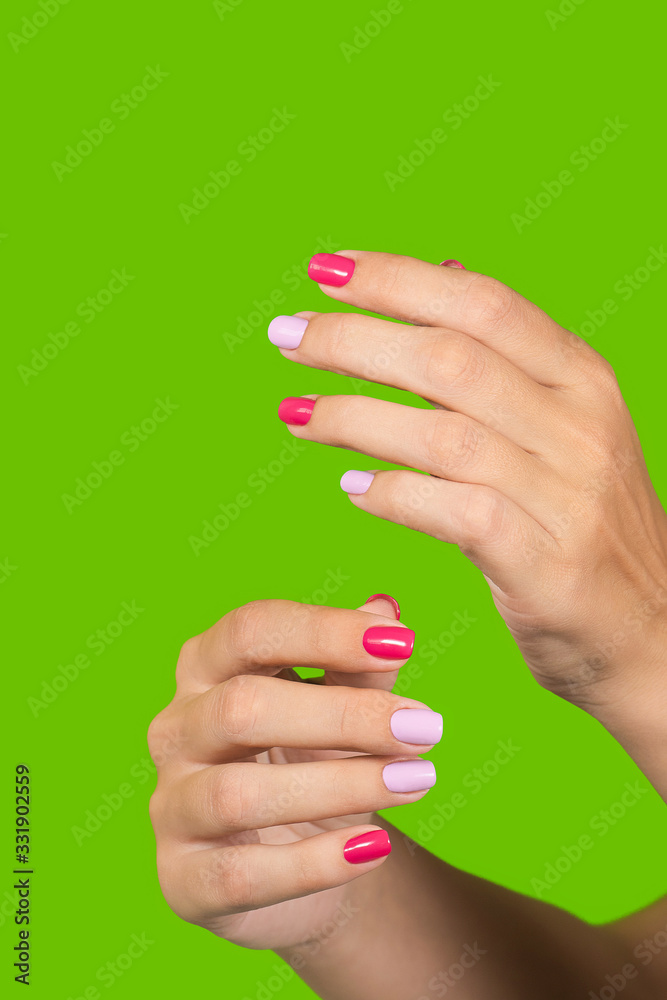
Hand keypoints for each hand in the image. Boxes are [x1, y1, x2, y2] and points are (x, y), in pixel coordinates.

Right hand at [146, 596, 441, 950]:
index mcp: (205, 667)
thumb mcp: (342, 706)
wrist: (298, 862)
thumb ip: (359, 664)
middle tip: (426, 728)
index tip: (405, 642)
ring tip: (417, 781)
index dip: (325, 631)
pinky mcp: (183, 880)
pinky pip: (241, 875)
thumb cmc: (315, 760)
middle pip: (242, 707)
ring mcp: (171, 805)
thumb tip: (386, 609)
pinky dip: (315, 864)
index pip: (250, 630)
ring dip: (340, 786)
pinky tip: (377, 848)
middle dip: (344, 716)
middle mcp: (175, 729)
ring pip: (239, 793)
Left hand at [269, 251, 666, 718]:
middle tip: (286, 338)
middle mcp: (581, 425)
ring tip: (295, 412)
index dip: (398, 279)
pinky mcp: (545, 564)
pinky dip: (392, 494)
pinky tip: (351, 487)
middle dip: (355, 340)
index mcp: (584, 379)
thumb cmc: (587, 524)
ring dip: (354, 417)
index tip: (325, 269)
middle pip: (451, 358)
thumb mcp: (564, 425)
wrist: (656, 633)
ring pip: (442, 433)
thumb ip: (505, 353)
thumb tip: (445, 267)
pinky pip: (451, 513)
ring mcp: (567, 496)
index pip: (483, 303)